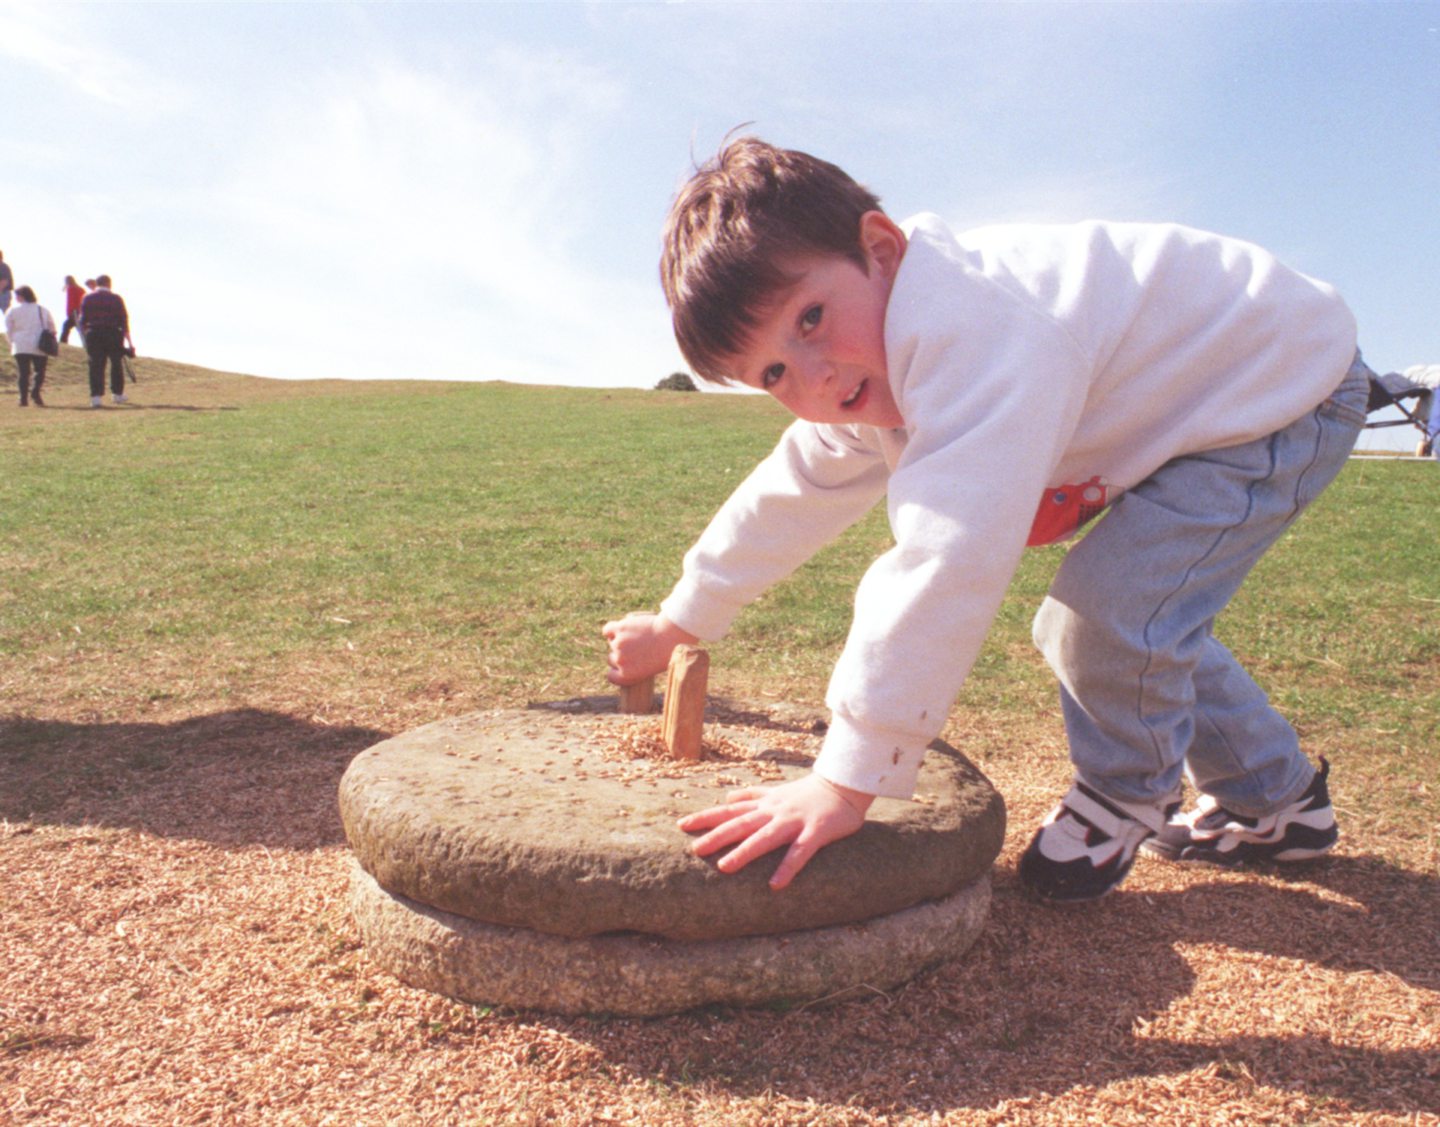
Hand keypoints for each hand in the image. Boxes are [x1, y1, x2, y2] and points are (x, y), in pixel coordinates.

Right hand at [602, 612, 696, 684]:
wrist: (674, 636)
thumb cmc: (670, 652)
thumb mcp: (654, 667)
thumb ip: (638, 667)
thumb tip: (625, 661)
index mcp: (627, 676)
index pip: (611, 676)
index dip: (617, 669)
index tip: (624, 664)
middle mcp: (620, 662)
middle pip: (611, 658)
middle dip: (620, 653)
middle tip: (635, 647)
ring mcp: (618, 644)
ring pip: (612, 642)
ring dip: (620, 638)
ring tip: (636, 636)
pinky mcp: (619, 629)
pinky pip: (608, 630)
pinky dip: (611, 629)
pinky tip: (619, 628)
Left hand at [679, 773, 874, 889]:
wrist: (843, 786)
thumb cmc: (808, 792)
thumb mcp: (777, 791)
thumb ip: (752, 795)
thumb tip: (727, 797)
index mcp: (765, 804)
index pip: (730, 810)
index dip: (707, 817)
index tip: (682, 825)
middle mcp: (775, 812)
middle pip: (741, 824)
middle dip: (717, 836)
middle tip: (695, 850)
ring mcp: (794, 822)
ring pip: (765, 837)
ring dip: (745, 852)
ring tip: (725, 867)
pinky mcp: (816, 832)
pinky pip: (800, 852)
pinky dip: (787, 867)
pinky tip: (775, 885)